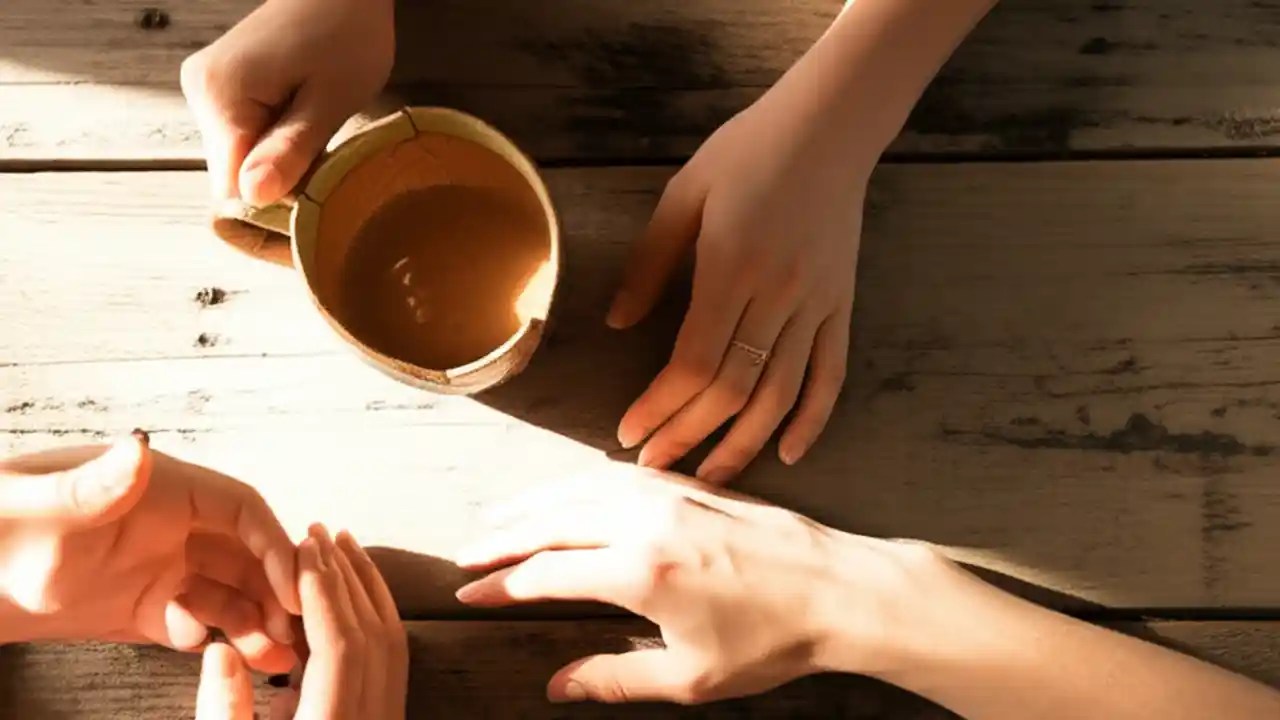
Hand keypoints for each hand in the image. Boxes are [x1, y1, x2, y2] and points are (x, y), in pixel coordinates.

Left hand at [0, 433, 299, 672]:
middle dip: (277, 592)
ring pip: (229, 595)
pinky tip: (225, 660)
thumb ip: (92, 484)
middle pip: (248, 556)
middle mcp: (173, 526)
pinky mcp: (144, 608)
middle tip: (298, 631)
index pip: (242, 510)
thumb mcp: (40, 502)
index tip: (293, 585)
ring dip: (256, 622)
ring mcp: (161, 568)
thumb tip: (138, 450)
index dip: (274, 545)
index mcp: (162, 489)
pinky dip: (219, 642)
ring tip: (276, 657)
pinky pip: (196, 624)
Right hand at [180, 0, 394, 205]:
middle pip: (233, 178)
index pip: (230, 191)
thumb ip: (292, 149)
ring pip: (240, 162)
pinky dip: (274, 146)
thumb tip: (253, 197)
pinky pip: (244, 139)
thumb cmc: (347, 32)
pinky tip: (304, 127)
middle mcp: (199, 95)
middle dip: (279, 186)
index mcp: (221, 97)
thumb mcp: (331, 98)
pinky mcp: (220, 89)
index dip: (273, 209)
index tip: (314, 204)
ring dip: (279, 166)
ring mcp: (206, 91)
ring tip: (318, 137)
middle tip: (326, 165)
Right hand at [195, 525, 407, 719]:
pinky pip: (393, 659)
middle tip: (319, 533)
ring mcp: (388, 718)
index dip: (322, 593)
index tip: (304, 548)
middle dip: (344, 578)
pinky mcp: (388, 717)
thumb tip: (220, 650)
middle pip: (372, 636)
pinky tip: (357, 592)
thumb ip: (224, 709)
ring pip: (390, 644)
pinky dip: (378, 615)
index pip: (339, 647)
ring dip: (366, 588)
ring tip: (342, 546)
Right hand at [453, 464, 946, 704]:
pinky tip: (570, 490)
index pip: (547, 572)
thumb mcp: (688, 676)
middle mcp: (647, 522)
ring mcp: (671, 496)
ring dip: (536, 501)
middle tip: (468, 551)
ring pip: (583, 487)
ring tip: (501, 516)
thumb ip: (614, 677)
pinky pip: (620, 475)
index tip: (471, 592)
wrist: (841, 590)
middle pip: (554, 519)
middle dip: (504, 536)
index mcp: (639, 572)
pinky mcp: (693, 487)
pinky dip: (582, 482)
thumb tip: (558, 686)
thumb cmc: (771, 641)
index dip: (502, 584)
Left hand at [608, 88, 867, 483]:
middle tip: (653, 467)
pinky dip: (814, 418)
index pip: (694, 361)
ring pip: (781, 394)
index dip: (660, 406)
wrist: (829, 127)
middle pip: (733, 389)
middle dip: (689, 436)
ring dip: (744, 443)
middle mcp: (778, 295)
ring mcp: (816, 305)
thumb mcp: (684, 194)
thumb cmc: (748, 152)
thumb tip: (616, 324)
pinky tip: (790, 452)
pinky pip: (830, 374)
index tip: (629, 432)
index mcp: (732, 267)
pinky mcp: (842, 306)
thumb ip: (650, 263)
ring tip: (710, 478)